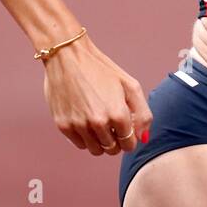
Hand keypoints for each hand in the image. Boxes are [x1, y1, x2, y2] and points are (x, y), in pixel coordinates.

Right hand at [41, 33, 152, 156]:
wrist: (68, 56)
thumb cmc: (101, 69)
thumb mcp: (130, 85)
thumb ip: (143, 114)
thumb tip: (143, 138)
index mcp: (118, 113)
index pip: (129, 144)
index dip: (130, 138)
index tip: (125, 129)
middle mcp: (98, 122)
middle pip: (113, 149)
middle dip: (116, 141)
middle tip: (112, 125)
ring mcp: (79, 125)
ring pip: (96, 150)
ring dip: (100, 141)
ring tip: (99, 122)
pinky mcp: (63, 125)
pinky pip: (80, 144)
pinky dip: (85, 137)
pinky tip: (86, 120)